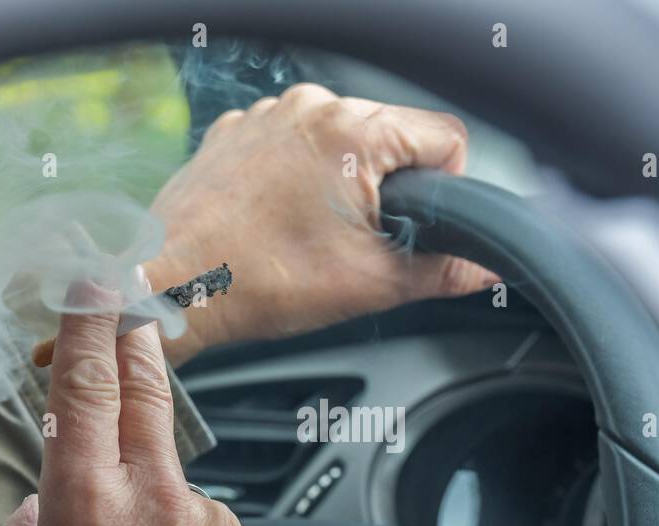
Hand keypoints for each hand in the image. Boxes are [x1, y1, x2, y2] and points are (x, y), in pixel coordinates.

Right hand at [0, 284, 287, 525]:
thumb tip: (42, 508)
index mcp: (86, 506)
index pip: (83, 388)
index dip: (85, 325)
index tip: (92, 284)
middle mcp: (158, 500)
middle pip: (149, 396)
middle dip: (138, 347)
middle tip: (136, 314)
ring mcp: (219, 524)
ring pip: (182, 495)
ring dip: (165, 524)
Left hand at [152, 83, 498, 364]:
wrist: (172, 285)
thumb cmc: (258, 280)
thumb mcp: (370, 284)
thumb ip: (442, 271)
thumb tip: (486, 271)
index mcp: (354, 132)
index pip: (445, 139)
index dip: (446, 190)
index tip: (415, 227)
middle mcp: (312, 107)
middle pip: (394, 138)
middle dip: (389, 190)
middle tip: (356, 242)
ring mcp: (270, 114)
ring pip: (343, 143)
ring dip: (343, 186)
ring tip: (310, 236)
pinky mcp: (239, 131)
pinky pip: (296, 146)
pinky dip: (299, 180)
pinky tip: (279, 222)